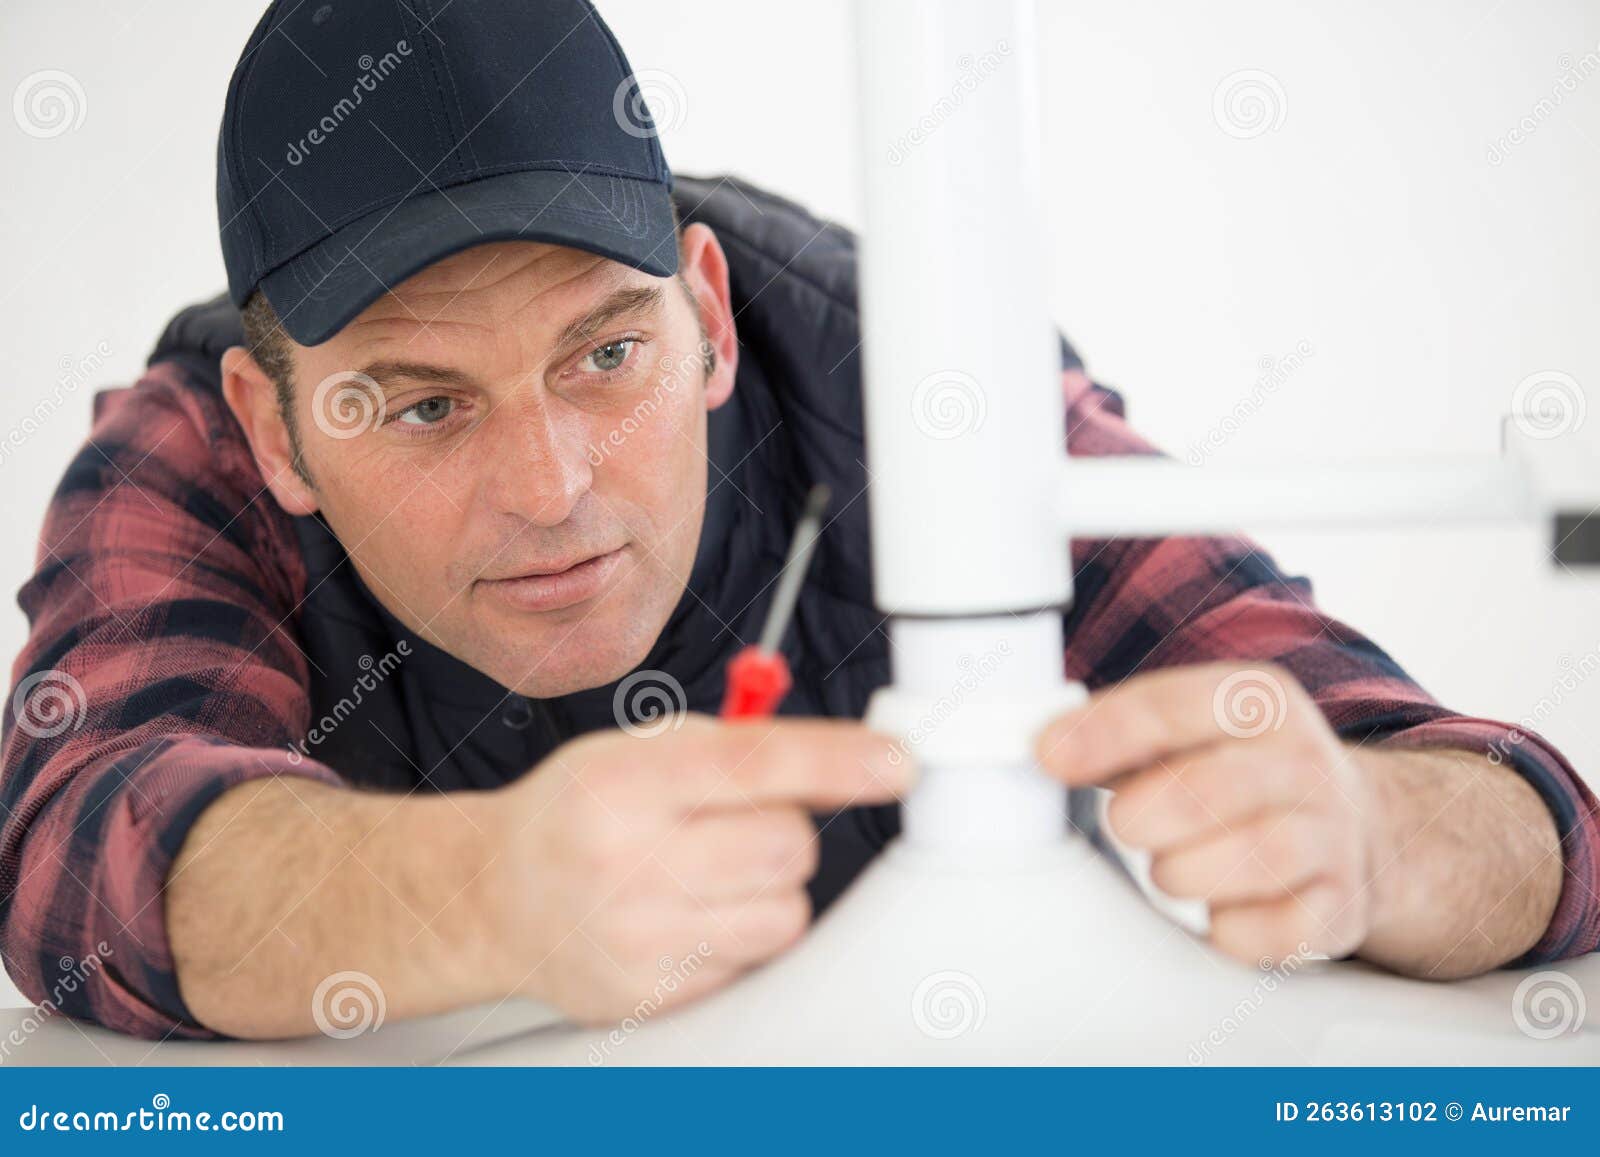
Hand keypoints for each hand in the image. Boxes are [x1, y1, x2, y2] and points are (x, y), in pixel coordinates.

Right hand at [484, 714, 909, 1022]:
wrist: (496, 898)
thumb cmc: (579, 811)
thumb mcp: (638, 751)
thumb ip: (736, 748)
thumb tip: (849, 759)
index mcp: (622, 782)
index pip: (754, 766)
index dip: (837, 761)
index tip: (896, 762)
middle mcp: (626, 861)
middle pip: (785, 846)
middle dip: (788, 829)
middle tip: (743, 822)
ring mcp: (638, 939)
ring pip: (784, 912)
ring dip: (771, 887)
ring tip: (713, 871)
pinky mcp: (652, 995)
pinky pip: (754, 960)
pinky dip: (742, 932)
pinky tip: (690, 913)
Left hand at [1034, 662, 1376, 965]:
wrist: (1359, 825)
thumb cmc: (1239, 774)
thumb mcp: (1191, 731)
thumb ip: (1116, 734)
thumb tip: (1037, 748)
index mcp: (1256, 701)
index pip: (1174, 705)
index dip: (1104, 732)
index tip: (1046, 756)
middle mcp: (1301, 761)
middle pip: (1211, 789)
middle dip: (1143, 816)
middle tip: (1128, 825)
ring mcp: (1330, 833)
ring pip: (1251, 858)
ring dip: (1184, 873)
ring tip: (1171, 868)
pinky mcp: (1340, 904)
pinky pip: (1275, 932)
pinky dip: (1230, 930)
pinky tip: (1218, 911)